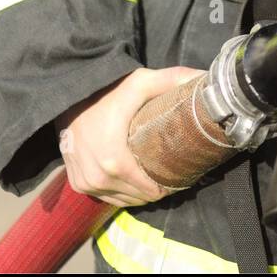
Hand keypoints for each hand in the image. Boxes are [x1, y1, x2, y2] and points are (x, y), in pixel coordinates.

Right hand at [54, 65, 204, 206]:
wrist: (71, 95)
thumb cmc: (109, 91)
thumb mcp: (141, 82)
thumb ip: (172, 79)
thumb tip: (205, 77)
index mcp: (114, 161)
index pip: (148, 190)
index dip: (166, 186)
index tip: (179, 177)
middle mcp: (97, 178)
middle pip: (135, 196)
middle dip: (153, 191)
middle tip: (169, 178)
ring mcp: (84, 182)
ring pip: (119, 200)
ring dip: (135, 195)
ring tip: (152, 182)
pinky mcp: (76, 182)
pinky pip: (102, 197)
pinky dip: (117, 194)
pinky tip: (131, 185)